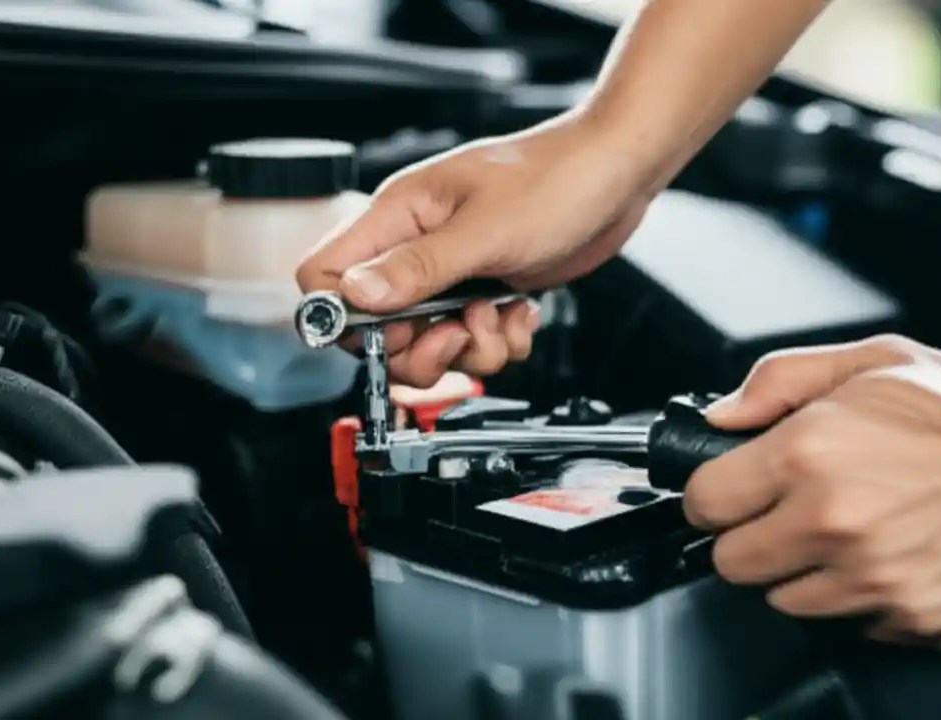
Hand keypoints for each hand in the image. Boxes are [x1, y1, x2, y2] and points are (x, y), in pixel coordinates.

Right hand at [296, 114, 652, 386]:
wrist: (614, 173)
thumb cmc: (555, 179)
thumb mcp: (484, 230)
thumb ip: (418, 267)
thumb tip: (355, 295)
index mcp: (398, 217)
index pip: (326, 274)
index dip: (343, 316)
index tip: (386, 334)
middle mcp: (417, 246)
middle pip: (378, 328)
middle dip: (419, 349)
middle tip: (456, 335)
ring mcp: (453, 272)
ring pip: (430, 342)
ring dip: (470, 348)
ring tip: (500, 316)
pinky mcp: (487, 290)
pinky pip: (475, 340)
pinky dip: (500, 340)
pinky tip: (521, 310)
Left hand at [684, 335, 940, 644]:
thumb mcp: (865, 361)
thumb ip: (777, 381)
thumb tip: (718, 417)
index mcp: (808, 453)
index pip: (703, 502)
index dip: (714, 492)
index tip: (731, 489)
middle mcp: (832, 521)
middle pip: (730, 562)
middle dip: (749, 535)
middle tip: (786, 511)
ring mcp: (871, 576)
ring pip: (783, 599)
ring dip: (801, 570)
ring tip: (846, 531)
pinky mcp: (909, 615)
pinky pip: (848, 622)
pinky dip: (857, 596)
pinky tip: (886, 554)